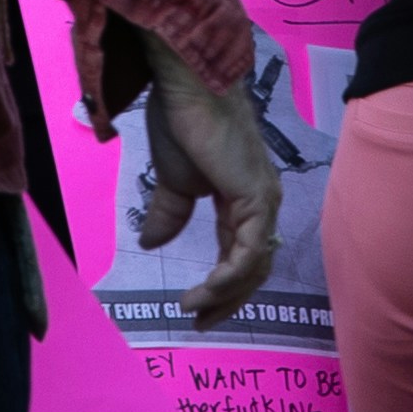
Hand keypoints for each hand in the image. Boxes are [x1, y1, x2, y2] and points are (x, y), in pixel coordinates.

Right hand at [129, 47, 284, 320]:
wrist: (187, 89)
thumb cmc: (181, 123)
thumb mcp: (172, 180)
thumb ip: (169, 214)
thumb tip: (149, 243)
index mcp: (243, 199)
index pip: (239, 253)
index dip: (220, 284)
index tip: (194, 307)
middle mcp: (261, 205)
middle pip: (253, 267)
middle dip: (227, 299)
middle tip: (200, 322)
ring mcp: (263, 203)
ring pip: (253, 265)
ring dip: (224, 293)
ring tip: (194, 309)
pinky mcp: (256, 200)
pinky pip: (247, 252)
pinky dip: (228, 276)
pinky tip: (205, 290)